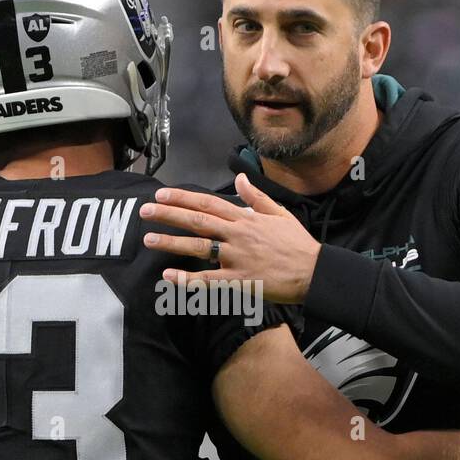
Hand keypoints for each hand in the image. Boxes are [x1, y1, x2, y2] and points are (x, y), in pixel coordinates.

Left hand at [139, 173, 321, 303]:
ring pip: (198, 247)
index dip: (183, 198)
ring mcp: (237, 258)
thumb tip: (239, 178)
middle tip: (145, 210)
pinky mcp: (240, 280)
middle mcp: (238, 235)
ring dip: (171, 242)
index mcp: (246, 219)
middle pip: (197, 221)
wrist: (314, 272)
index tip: (162, 194)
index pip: (208, 203)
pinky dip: (188, 278)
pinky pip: (209, 280)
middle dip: (168, 214)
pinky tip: (169, 276)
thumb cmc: (298, 245)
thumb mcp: (280, 214)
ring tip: (149, 239)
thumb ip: (256, 197)